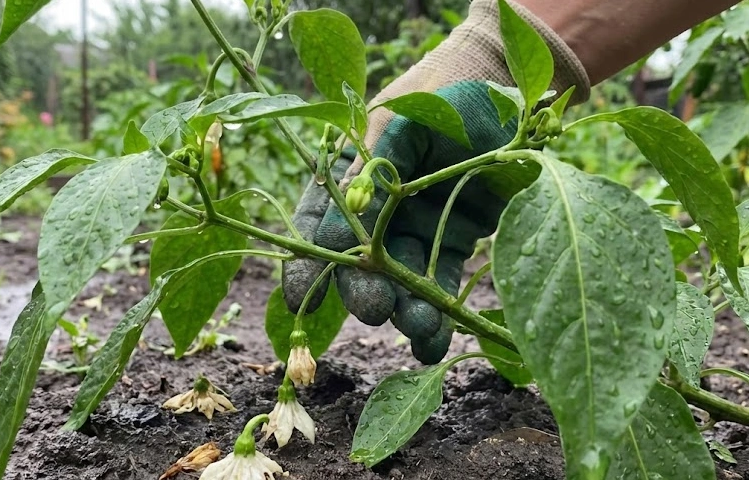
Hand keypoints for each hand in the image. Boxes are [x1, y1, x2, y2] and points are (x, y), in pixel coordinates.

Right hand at [282, 0, 588, 363]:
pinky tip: (433, 340)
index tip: (303, 296)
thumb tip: (336, 221)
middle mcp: (377, 208)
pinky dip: (436, 311)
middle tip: (376, 309)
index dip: (308, 261)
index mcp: (351, 175)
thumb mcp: (405, 121)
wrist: (512, 91)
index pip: (317, 224)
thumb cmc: (449, 93)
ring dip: (405, 309)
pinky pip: (438, 282)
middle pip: (359, 261)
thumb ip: (372, 168)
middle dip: (365, 289)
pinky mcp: (451, 241)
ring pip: (399, 280)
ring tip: (419, 331)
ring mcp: (414, 227)